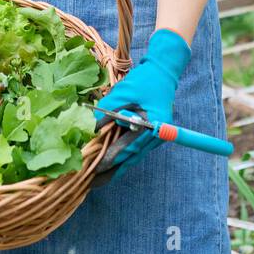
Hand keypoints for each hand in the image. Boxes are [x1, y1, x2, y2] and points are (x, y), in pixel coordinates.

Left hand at [92, 28, 190, 187]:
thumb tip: (91, 128)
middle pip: (132, 157)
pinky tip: (111, 165)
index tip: (95, 169)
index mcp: (153, 125)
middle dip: (113, 170)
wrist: (163, 70)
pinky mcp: (152, 133)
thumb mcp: (123, 92)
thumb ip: (107, 110)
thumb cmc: (144, 80)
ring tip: (100, 180)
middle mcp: (157, 135)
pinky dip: (124, 156)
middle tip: (93, 183)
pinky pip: (136, 148)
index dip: (111, 159)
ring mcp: (156, 135)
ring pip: (135, 156)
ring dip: (118, 166)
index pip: (129, 147)